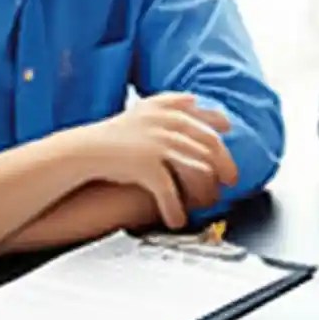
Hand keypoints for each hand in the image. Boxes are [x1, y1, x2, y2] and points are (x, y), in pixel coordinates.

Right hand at [82, 93, 238, 228]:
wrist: (85, 150)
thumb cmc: (115, 135)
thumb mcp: (144, 111)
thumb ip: (169, 104)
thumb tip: (193, 100)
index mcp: (168, 110)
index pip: (208, 119)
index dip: (223, 132)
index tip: (232, 141)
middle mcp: (167, 124)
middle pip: (210, 145)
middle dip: (225, 164)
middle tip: (232, 180)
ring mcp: (158, 145)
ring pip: (197, 170)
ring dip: (205, 191)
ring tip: (207, 204)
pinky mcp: (148, 166)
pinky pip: (170, 192)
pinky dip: (175, 209)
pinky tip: (177, 219)